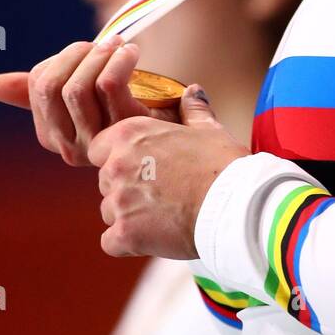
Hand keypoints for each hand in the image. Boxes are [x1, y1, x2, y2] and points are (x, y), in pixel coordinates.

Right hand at [0, 35, 178, 165]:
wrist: (179, 134)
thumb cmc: (131, 109)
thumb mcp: (83, 94)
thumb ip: (41, 90)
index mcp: (54, 134)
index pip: (38, 84)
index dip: (61, 60)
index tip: (87, 50)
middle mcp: (70, 145)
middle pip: (49, 87)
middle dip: (76, 54)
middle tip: (105, 43)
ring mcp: (97, 141)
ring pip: (76, 87)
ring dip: (99, 55)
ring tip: (121, 46)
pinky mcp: (124, 130)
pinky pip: (107, 85)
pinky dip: (118, 59)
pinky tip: (132, 53)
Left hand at [88, 85, 249, 259]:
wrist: (235, 205)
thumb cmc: (223, 164)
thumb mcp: (208, 130)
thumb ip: (193, 109)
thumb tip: (192, 91)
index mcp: (130, 135)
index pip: (99, 147)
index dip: (118, 157)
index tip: (142, 166)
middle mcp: (116, 165)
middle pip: (105, 181)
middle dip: (126, 188)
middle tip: (160, 192)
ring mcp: (119, 201)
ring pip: (109, 211)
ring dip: (129, 215)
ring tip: (163, 215)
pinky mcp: (125, 234)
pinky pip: (112, 242)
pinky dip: (128, 243)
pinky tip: (154, 237)